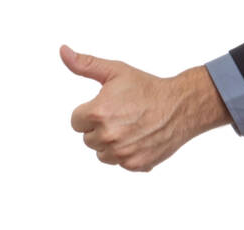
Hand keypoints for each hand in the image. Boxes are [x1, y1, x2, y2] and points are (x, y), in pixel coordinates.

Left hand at [61, 45, 228, 170]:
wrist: (181, 106)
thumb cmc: (146, 87)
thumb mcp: (115, 71)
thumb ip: (85, 64)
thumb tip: (63, 51)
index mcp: (98, 113)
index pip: (76, 122)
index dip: (91, 112)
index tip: (109, 106)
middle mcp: (107, 135)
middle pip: (88, 138)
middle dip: (101, 128)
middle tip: (123, 115)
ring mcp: (121, 152)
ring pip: (101, 153)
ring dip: (111, 143)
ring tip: (131, 127)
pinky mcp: (133, 164)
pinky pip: (118, 162)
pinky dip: (127, 153)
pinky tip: (140, 138)